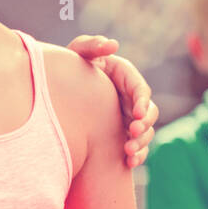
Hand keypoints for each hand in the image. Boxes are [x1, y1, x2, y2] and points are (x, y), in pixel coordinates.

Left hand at [66, 34, 158, 168]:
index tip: (136, 113)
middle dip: (144, 125)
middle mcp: (131, 99)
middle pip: (149, 113)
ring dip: (141, 143)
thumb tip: (112, 45)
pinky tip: (129, 163)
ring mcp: (128, 118)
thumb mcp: (77, 53)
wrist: (59, 91)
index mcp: (126, 78)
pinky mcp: (122, 135)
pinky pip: (136, 147)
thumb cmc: (70, 67)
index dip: (142, 102)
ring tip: (129, 152)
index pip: (141, 90)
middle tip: (131, 134)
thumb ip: (91, 45)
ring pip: (144, 133)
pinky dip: (136, 156)